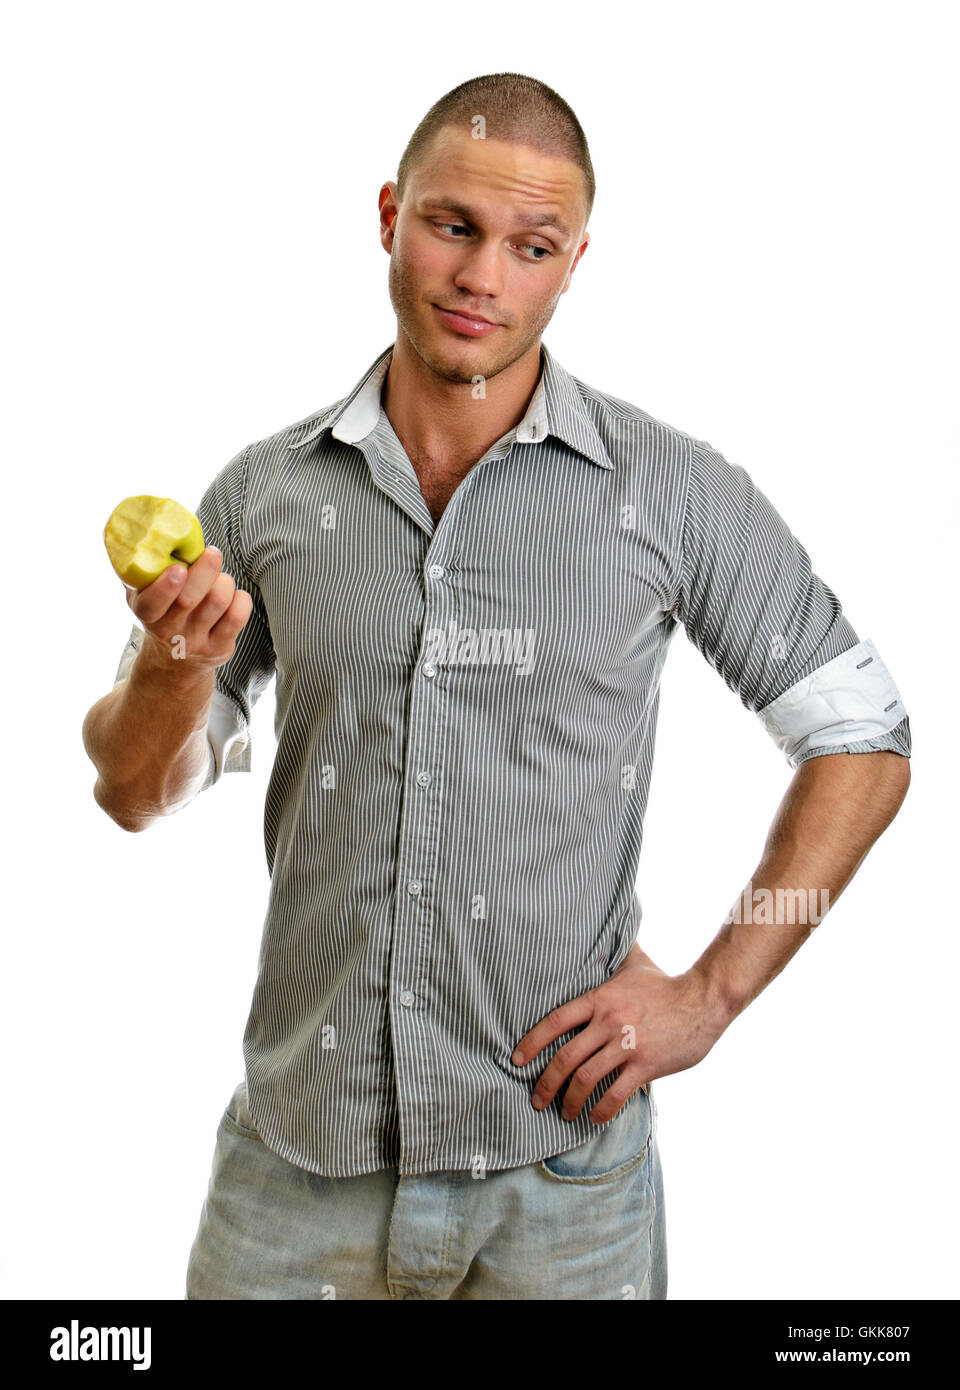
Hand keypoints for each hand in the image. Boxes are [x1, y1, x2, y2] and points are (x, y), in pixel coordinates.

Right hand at [124, 545, 252, 671]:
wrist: (174, 658)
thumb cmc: (162, 610)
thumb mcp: (142, 594)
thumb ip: (142, 568)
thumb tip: (146, 528)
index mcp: (146, 613)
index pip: (152, 605)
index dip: (166, 586)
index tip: (179, 568)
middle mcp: (168, 632)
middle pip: (189, 599)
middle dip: (205, 571)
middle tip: (212, 553)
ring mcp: (195, 642)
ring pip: (217, 601)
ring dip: (224, 580)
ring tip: (220, 577)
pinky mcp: (219, 648)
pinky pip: (237, 616)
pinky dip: (240, 597)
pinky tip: (233, 595)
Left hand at [510, 943, 728, 1124]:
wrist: (703, 1000)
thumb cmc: (666, 984)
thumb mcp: (634, 964)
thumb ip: (613, 955)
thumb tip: (604, 932)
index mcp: (600, 1000)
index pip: (556, 1021)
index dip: (532, 1042)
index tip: (517, 1060)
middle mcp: (609, 1022)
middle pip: (565, 1057)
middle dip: (546, 1083)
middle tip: (537, 1100)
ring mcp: (627, 1045)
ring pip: (586, 1079)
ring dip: (570, 1101)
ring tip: (565, 1113)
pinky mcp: (646, 1065)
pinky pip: (615, 1094)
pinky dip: (601, 1110)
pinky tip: (595, 1118)